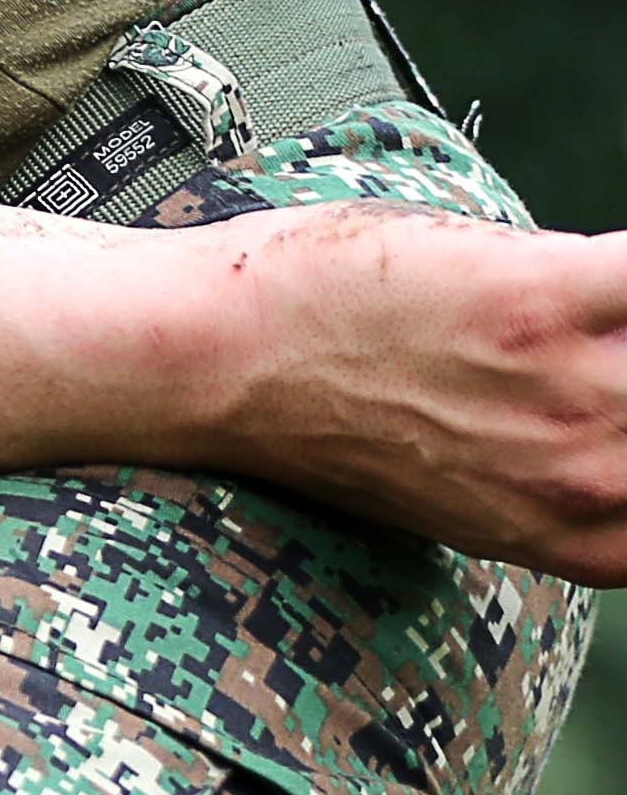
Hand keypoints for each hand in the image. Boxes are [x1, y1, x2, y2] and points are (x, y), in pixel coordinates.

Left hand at [216, 201, 626, 582]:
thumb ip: (566, 467)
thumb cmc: (326, 409)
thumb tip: (617, 415)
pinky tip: (610, 260)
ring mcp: (577, 392)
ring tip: (608, 299)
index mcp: (590, 533)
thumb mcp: (477, 483)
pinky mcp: (544, 298)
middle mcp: (596, 479)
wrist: (209, 368)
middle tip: (622, 346)